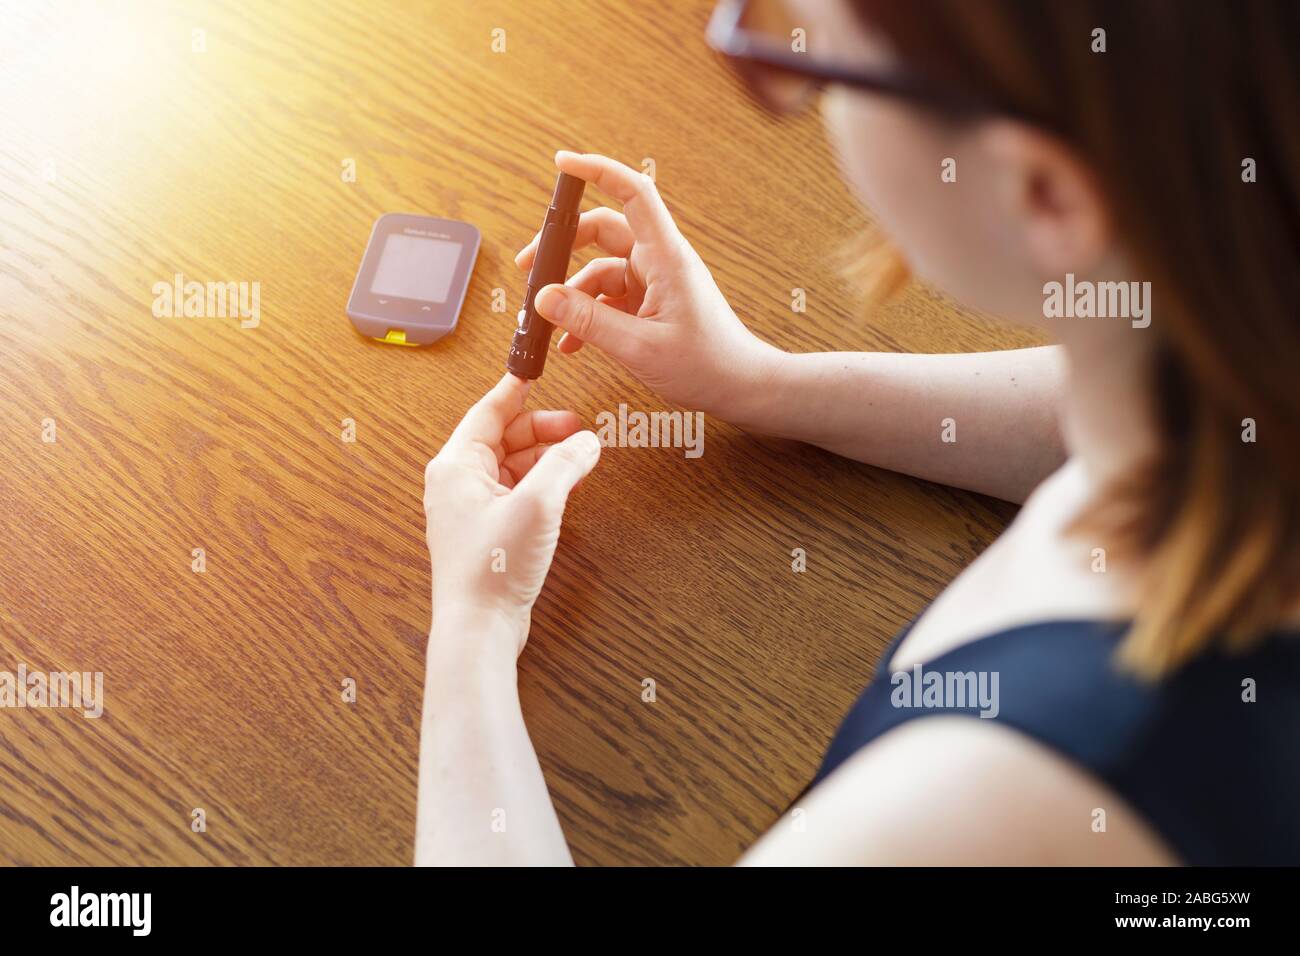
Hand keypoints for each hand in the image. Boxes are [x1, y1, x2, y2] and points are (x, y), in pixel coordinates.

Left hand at [424, 373, 600, 657]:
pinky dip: (543, 485)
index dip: (516, 390)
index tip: (535, 372)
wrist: (480, 627)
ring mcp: (472, 510)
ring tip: (581, 457)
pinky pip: (517, 493)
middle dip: (543, 430)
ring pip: (513, 467)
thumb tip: (586, 441)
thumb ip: (565, 464)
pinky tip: (568, 487)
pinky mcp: (488, 534)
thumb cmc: (493, 568)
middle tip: (579, 428)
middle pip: (503, 439)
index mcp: (456, 466)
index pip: (488, 411)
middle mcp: (458, 484)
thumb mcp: (538, 503)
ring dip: (547, 459)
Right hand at [515, 151, 780, 420]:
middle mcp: (659, 261)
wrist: (739, 387)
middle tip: (529, 268)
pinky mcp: (650, 303)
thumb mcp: (639, 346)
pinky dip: (587, 315)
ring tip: (547, 322)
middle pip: (603, 231)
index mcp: (665, 257)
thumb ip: (589, 321)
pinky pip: (609, 299)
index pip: (632, 193)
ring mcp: (654, 282)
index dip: (598, 171)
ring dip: (571, 293)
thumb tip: (544, 297)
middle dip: (562, 246)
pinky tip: (571, 343)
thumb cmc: (707, 364)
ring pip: (600, 270)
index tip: (563, 162)